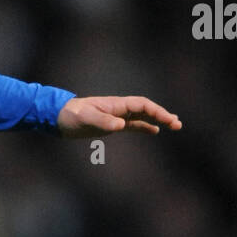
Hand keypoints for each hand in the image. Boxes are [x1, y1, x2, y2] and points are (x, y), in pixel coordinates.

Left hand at [57, 96, 181, 137]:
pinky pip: (133, 124)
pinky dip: (145, 127)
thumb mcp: (87, 118)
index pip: (142, 105)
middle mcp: (119, 108)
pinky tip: (154, 131)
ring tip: (173, 125)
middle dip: (163, 115)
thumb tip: (123, 125)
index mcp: (116, 104)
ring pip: (142, 116)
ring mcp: (116, 115)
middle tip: (178, 124)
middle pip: (146, 109)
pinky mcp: (111, 124)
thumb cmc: (71, 115)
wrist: (58, 117)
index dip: (157, 111)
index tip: (169, 120)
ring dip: (157, 120)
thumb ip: (104, 121)